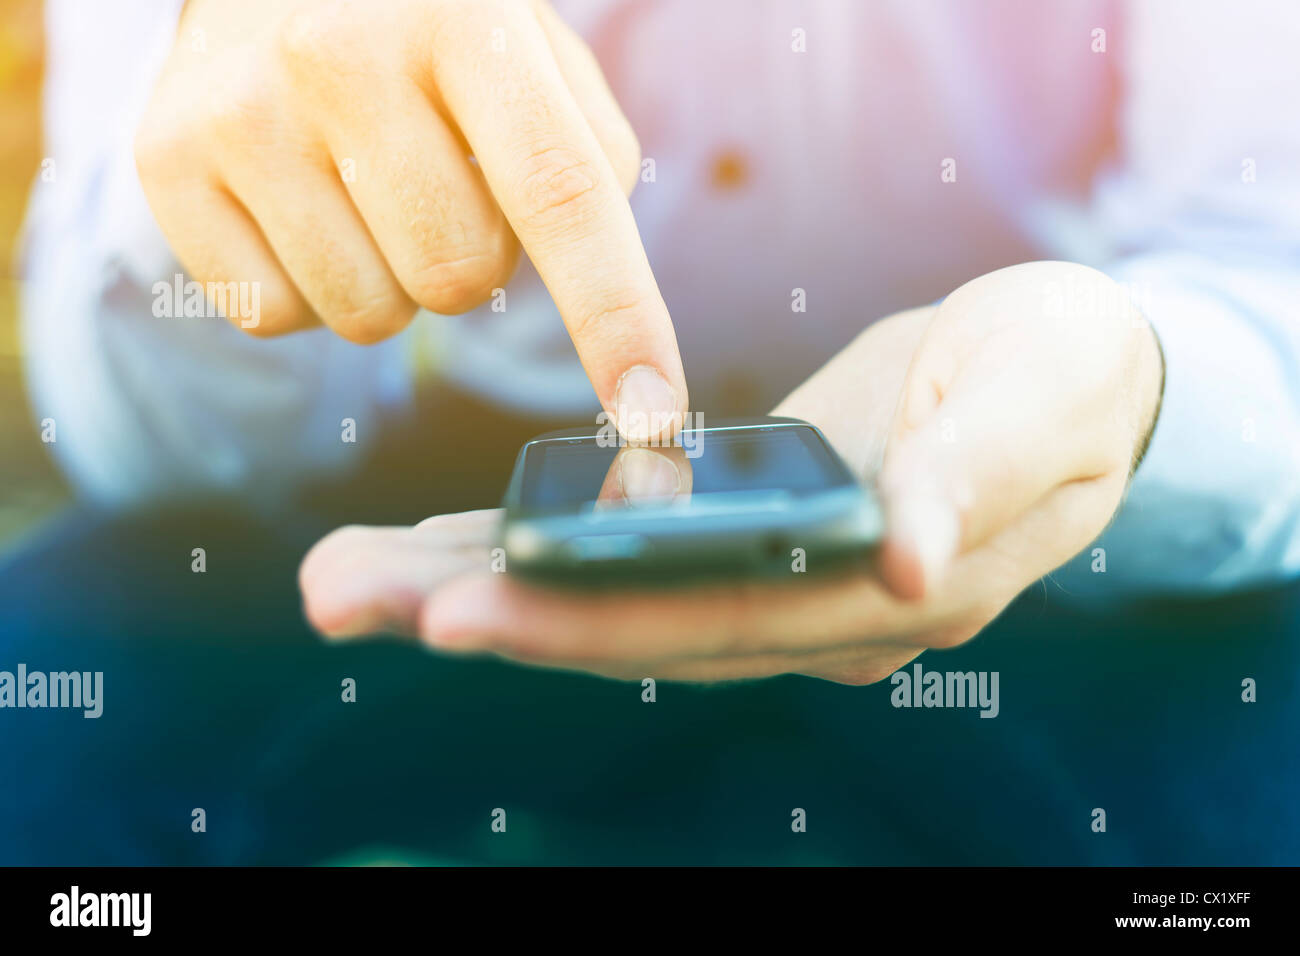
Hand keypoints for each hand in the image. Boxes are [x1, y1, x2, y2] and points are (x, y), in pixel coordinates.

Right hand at [136, 0, 684, 439]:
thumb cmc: (425, 33)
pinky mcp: (167, 161)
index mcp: (463, 17)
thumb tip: (606, 299)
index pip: (561, 195)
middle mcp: (341, 53)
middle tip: (436, 185)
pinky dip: (308, 290)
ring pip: (370, 315)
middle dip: (471, 262)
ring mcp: (242, 109)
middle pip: (460, 280)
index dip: (617, 317)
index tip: (656, 414)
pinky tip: (300, 207)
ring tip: (363, 190)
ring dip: (391, 281)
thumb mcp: (527, 52)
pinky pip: (277, 317)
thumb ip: (587, 156)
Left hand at [299, 262, 1163, 683]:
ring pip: (605, 601)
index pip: (713, 622)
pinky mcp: (737, 537)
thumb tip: (912, 562)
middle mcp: (806, 615)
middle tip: (336, 591)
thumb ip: (979, 480)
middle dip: (481, 614)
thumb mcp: (1044, 402)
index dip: (584, 619)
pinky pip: (621, 553)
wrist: (1054, 373)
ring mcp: (766, 582)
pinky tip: (439, 544)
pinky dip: (528, 550)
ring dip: (474, 587)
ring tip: (347, 573)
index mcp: (878, 595)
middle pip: (625, 628)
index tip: (456, 610)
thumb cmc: (1058, 376)